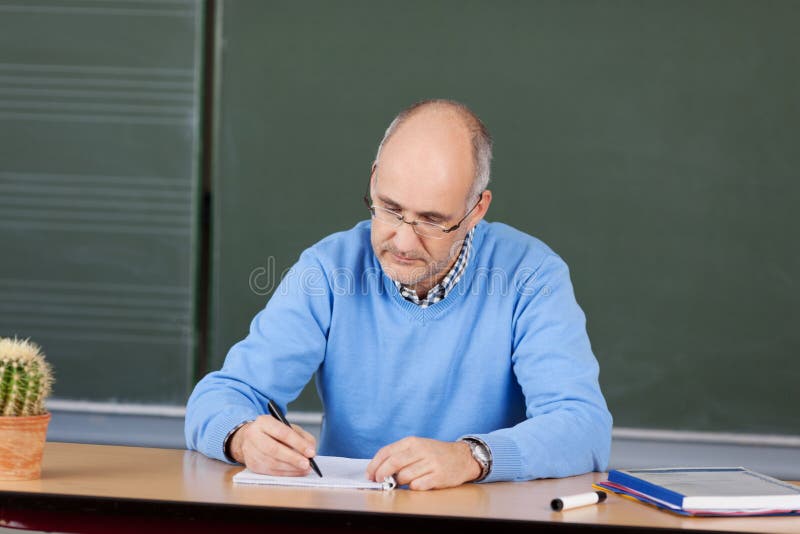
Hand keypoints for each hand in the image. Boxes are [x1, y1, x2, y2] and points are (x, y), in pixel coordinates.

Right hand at [229, 414, 316, 475]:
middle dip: (293, 458)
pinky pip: (270, 472)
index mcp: (264, 422)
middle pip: (274, 450)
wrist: (251, 438)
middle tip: (307, 464)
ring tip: (304, 469)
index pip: (282, 433)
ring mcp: (250, 451)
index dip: (298, 443)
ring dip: (290, 468)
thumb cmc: (273, 432)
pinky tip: (295, 472)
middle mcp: (253, 435)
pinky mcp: (251, 465)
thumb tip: (311, 449)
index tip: (311, 452)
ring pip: (272, 463)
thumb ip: (302, 436)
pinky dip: (285, 473)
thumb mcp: (288, 427)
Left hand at [366, 437, 481, 489]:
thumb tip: (380, 469)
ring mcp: (431, 463)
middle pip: (393, 463)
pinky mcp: (438, 476)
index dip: (375, 464)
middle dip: (381, 474)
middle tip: (379, 481)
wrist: (462, 457)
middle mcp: (421, 450)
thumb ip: (400, 454)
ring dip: (399, 482)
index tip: (370, 474)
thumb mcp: (418, 446)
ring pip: (404, 476)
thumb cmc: (436, 453)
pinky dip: (413, 487)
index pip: (387, 451)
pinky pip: (417, 485)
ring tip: (402, 481)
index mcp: (413, 441)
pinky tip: (416, 483)